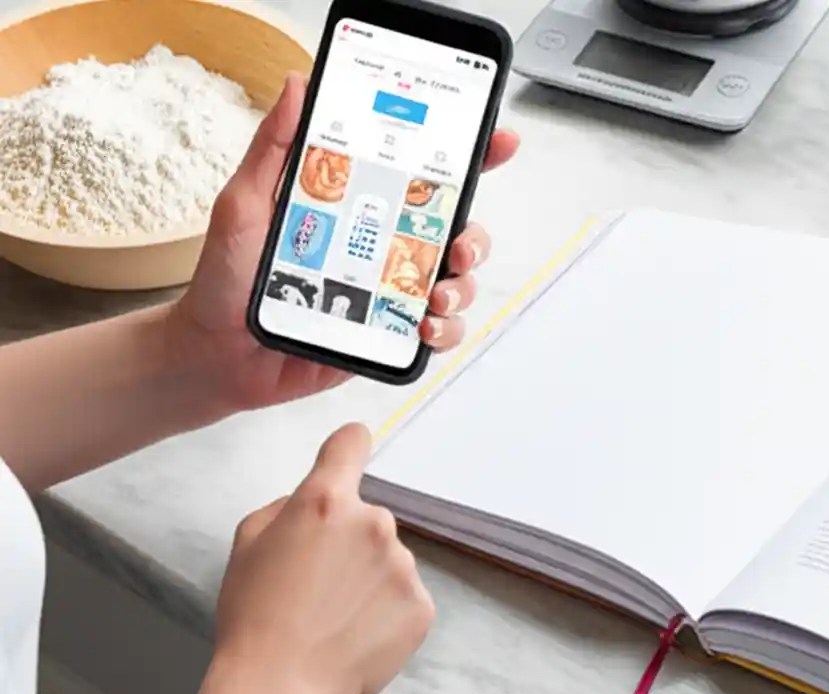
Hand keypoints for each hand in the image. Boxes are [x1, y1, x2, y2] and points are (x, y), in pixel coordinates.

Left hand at [171, 73, 519, 413]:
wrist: (215, 354)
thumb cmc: (226, 280)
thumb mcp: (245, 204)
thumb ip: (273, 148)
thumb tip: (297, 88)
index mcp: (360, 209)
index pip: (424, 178)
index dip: (470, 159)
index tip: (498, 143)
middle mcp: (383, 248)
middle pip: (457, 232)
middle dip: (475, 238)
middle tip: (457, 247)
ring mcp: (389, 294)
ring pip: (457, 283)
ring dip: (462, 287)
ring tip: (435, 297)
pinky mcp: (388, 336)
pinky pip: (439, 333)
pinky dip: (446, 331)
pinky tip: (424, 328)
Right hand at [192, 424, 431, 693]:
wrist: (280, 687)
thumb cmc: (255, 620)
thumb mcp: (247, 545)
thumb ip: (284, 506)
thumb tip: (306, 499)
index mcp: (325, 502)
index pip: (351, 444)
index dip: (348, 448)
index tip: (351, 451)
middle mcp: (372, 524)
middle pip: (367, 517)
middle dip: (348, 541)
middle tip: (317, 582)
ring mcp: (402, 565)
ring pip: (388, 559)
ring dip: (368, 578)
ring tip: (332, 615)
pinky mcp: (421, 605)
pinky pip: (405, 596)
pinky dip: (386, 611)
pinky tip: (355, 631)